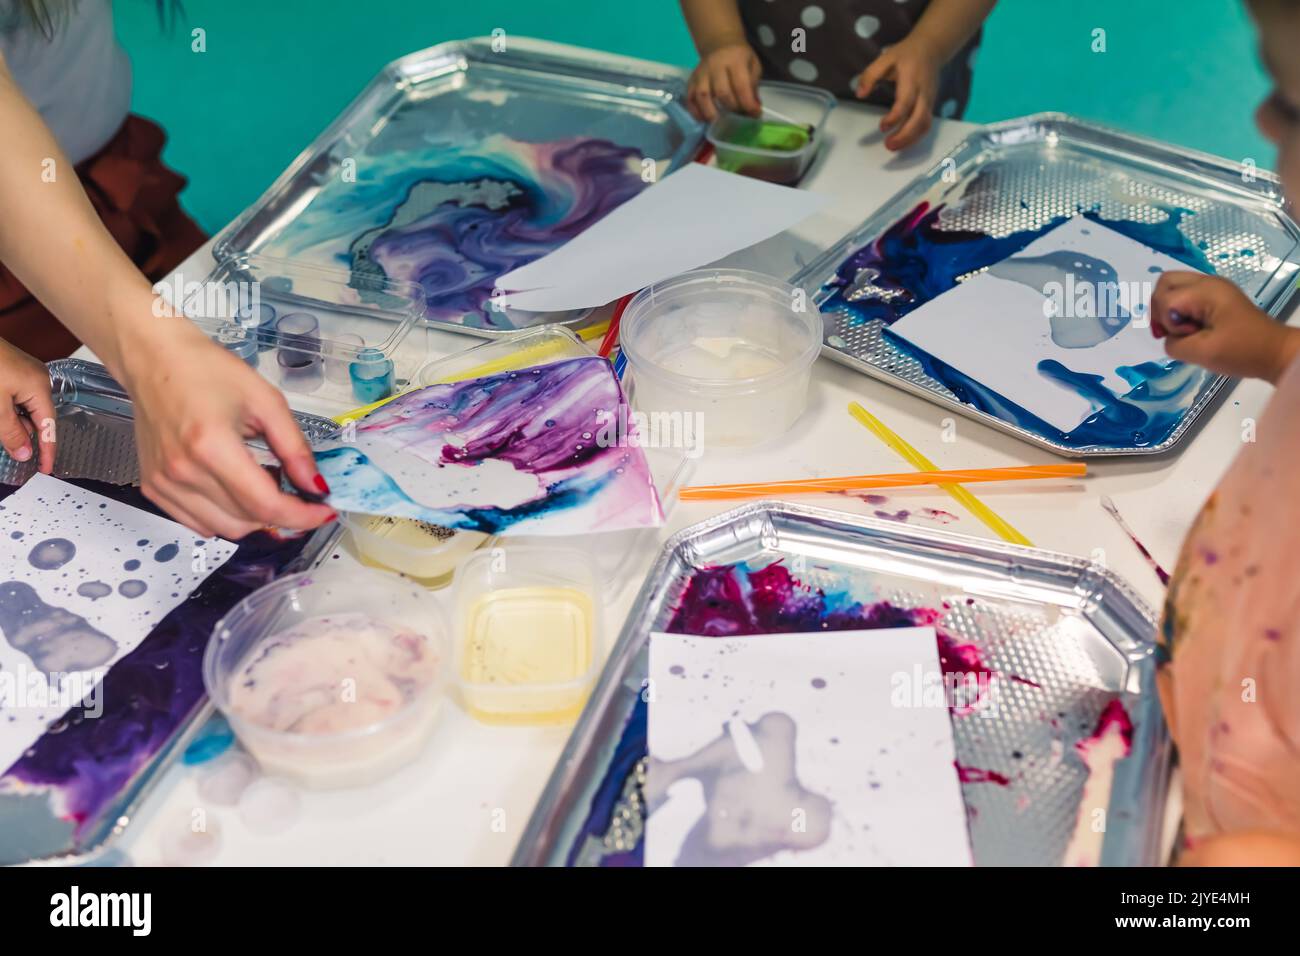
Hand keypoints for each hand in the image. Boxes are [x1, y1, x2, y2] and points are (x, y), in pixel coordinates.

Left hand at [0, 338, 55, 472]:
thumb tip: (24, 452)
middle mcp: (37, 379)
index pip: (48, 427)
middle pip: (35, 417)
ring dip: (8, 421)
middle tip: (8, 446)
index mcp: (39, 386)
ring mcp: (24, 373)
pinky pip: (14, 398)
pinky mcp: (11, 371)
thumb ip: (10, 432)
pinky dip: (4, 409)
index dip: (47, 451)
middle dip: (21, 433)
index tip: (45, 468)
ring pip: (22, 408)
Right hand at [118, 321, 335, 538]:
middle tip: (300, 496)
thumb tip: (317, 485)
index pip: (265, 505)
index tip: (325, 511)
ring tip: (267, 489)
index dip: (302, 516)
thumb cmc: (208, 371)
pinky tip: (237, 493)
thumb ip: (294, 447)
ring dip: (255, 520)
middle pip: (247, 521)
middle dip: (283, 516)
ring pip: (224, 529)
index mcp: (212, 447)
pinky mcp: (153, 488)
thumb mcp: (266, 401)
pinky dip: (226, 517)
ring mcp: (164, 483)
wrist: (154, 360)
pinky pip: (198, 523)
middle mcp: (183, 472)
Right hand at [687, 41, 761, 122]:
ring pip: (703, 96)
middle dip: (731, 109)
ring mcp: (701, 74)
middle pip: (721, 92)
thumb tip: (754, 108)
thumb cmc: (739, 58)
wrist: (719, 44)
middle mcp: (715, 66)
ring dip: (711, 113)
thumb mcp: (753, 65)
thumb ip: (754, 86)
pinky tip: (703, 119)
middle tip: (738, 118)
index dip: (747, 103)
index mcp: (734, 60)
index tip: (754, 114)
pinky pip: (690, 98)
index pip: (740, 85)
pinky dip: (695, 112)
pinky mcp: (691, 81)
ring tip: (719, 123)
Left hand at [855, 35, 941, 150]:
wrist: (932, 47)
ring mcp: (930, 100)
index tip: (882, 127)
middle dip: (905, 135)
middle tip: (888, 145)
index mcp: (912, 79)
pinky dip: (915, 137)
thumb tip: (859, 94)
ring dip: (911, 140)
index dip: (895, 117)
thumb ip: (870, 75)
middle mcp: (924, 92)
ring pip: (925, 125)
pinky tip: (902, 142)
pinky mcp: (931, 105)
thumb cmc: (906, 54)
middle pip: (920, 119)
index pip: (906, 102)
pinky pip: (926, 124)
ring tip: (893, 147)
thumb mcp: (885, 58)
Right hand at [1149, 272, 1298, 382]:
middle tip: (1171, 330)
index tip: (1187, 335)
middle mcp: (1208, 283)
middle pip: (1164, 283)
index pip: (1164, 299)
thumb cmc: (1242, 351)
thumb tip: (1170, 337)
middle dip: (1160, 308)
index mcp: (1206, 292)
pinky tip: (1192, 328)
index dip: (1167, 321)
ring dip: (1169, 309)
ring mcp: (1213, 288)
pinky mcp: (1215, 298)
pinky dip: (1180, 311)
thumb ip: (1174, 344)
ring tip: (1182, 330)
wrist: (1275, 352)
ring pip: (1172, 287)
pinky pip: (1185, 296)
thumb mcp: (1203, 353)